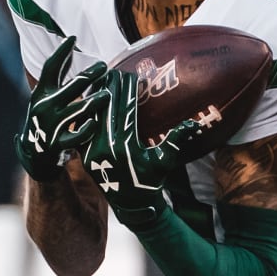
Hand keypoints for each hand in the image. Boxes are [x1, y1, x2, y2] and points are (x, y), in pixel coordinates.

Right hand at [14, 35, 109, 180]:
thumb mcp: (47, 97)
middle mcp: (44, 107)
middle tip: (103, 66)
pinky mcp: (58, 143)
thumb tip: (70, 49)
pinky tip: (94, 122)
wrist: (34, 154)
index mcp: (41, 93)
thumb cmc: (46, 119)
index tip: (73, 38)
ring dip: (94, 101)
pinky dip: (86, 129)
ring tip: (107, 95)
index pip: (50, 68)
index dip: (61, 52)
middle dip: (88, 76)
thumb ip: (59, 77)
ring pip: (77, 110)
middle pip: (70, 87)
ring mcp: (51, 126)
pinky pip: (76, 135)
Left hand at [82, 68, 203, 228]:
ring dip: (97, 96)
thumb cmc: (151, 181)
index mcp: (125, 145)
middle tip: (115, 70)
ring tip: (100, 78)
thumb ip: (176, 141)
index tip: (131, 74)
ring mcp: (91, 149)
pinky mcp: (83, 153)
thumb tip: (193, 123)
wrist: (130, 205)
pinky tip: (88, 100)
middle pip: (108, 108)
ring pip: (93, 115)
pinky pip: (83, 127)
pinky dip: (86, 112)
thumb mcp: (165, 161)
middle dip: (112, 87)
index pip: (126, 110)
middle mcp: (105, 145)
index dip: (129, 90)